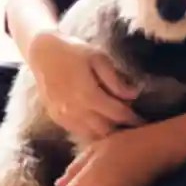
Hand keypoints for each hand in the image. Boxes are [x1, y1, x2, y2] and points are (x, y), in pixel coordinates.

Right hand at [26, 30, 144, 140]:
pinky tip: (101, 124)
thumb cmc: (73, 51)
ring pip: (91, 135)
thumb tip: (133, 95)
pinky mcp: (57, 118)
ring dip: (106, 133)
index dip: (133, 119)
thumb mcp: (98, 58)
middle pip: (105, 129)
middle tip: (133, 126)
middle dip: (121, 129)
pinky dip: (92, 132)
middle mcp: (75, 110)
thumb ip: (114, 79)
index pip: (117, 114)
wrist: (42, 53)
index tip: (144, 121)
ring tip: (119, 127)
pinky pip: (79, 132)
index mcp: (88, 94)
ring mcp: (64, 116)